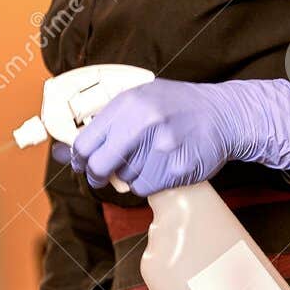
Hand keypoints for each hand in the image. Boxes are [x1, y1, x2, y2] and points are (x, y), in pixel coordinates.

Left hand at [57, 77, 289, 195]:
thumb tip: (64, 152)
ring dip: (131, 174)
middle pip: (99, 165)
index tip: (81, 163)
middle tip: (101, 175)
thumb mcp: (141, 101)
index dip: (78, 158)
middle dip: (96, 176)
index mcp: (129, 102)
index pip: (85, 141)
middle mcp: (144, 121)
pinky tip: (163, 165)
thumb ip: (105, 123)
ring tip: (151, 155)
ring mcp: (162, 146)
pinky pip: (145, 188)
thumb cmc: (177, 108)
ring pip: (124, 178)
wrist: (225, 115)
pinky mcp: (176, 169)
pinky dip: (149, 183)